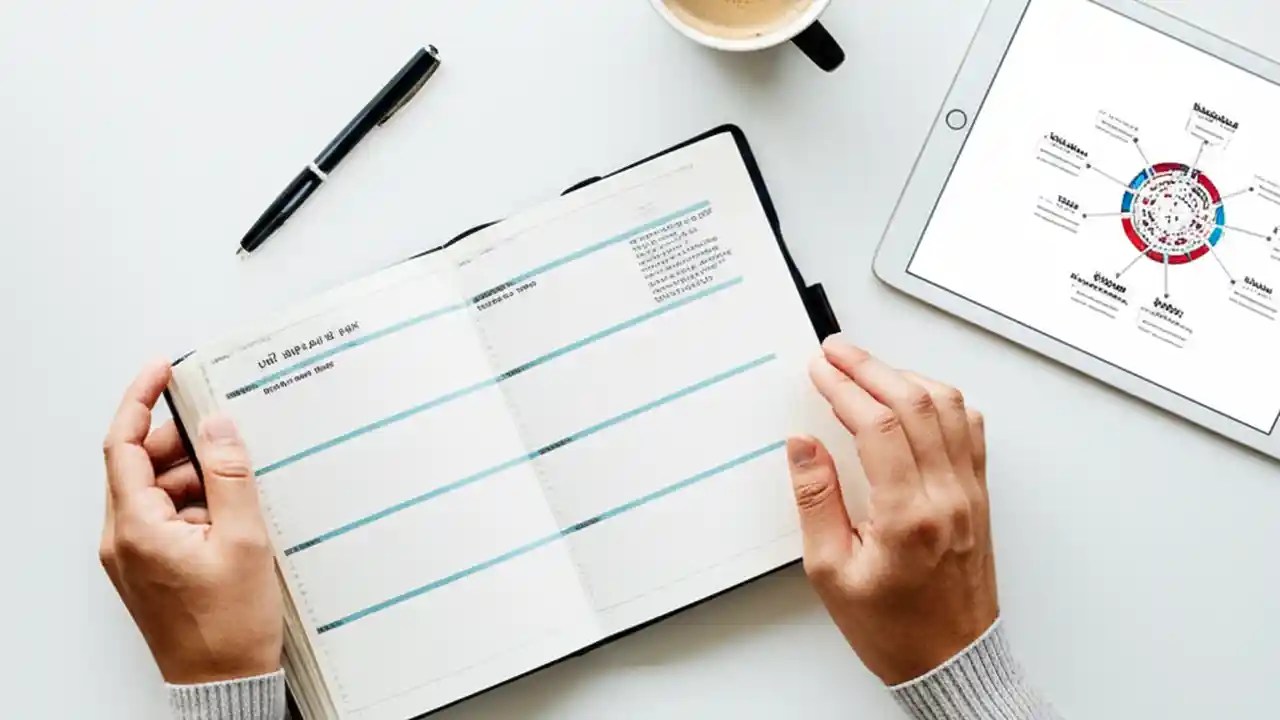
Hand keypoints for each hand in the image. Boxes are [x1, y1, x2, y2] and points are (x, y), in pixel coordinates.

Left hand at [99, 359, 282, 684]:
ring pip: (156, 491)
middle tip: (224, 435)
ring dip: (194, 478)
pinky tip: (232, 517)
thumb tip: (217, 428)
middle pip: (140, 465)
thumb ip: (229, 476)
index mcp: (136, 529)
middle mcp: (124, 540)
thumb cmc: (229, 628)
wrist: (225, 683)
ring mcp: (134, 556)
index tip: (160, 372)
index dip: (140, 401)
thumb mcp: (243, 541)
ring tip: (238, 490)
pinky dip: (196, 505)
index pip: (123, 445)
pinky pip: (166, 517)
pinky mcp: (151, 567)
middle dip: (181, 444)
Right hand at [787, 338, 997, 685]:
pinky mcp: (979, 497)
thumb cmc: (892, 629)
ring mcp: (970, 493)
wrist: (950, 662)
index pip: (877, 425)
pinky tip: (916, 398)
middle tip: (837, 353)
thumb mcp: (831, 571)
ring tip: (870, 368)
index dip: (844, 387)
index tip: (819, 371)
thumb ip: (816, 501)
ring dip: (906, 377)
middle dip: (870, 367)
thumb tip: (803, 446)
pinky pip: (970, 430)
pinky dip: (942, 402)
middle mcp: (947, 496)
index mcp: (908, 516)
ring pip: (949, 407)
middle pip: (914, 403)